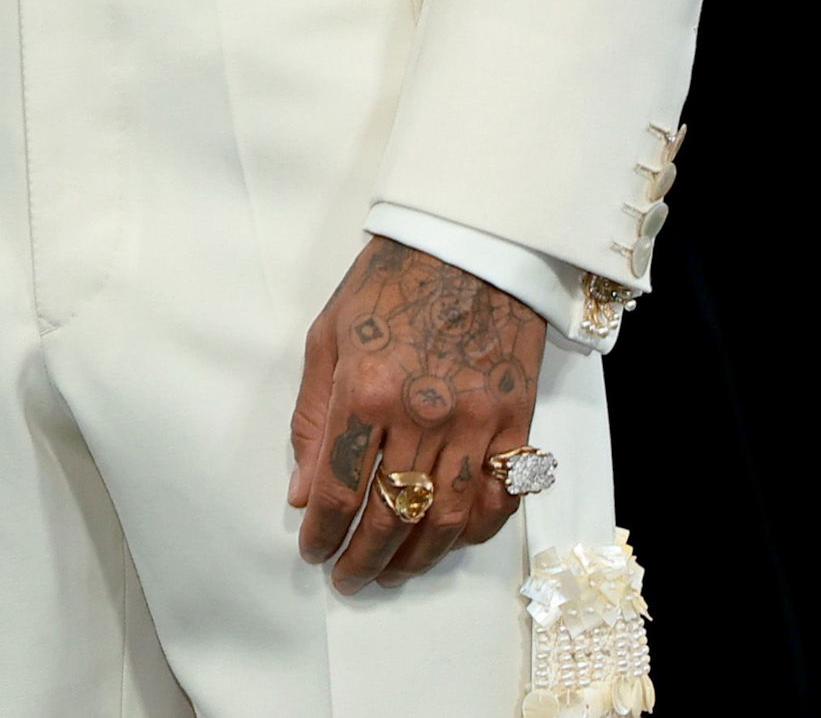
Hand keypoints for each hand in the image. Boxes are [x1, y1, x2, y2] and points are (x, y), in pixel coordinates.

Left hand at [287, 235, 543, 589]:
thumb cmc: (388, 283)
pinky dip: (478, 529)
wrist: (468, 243)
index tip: (314, 552)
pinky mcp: (517, 419)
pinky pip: (501, 494)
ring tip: (394, 572)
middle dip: (365, 557)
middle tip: (349, 578)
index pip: (339, 487)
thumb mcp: (327, 336)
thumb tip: (302, 491)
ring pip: (448, 518)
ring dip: (418, 557)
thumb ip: (312, 417)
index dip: (323, 531)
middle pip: (392, 514)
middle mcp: (422, 415)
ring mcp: (476, 421)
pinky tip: (452, 540)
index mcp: (366, 391)